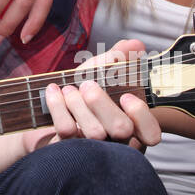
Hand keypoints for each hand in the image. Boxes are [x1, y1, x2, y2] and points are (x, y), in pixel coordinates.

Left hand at [29, 39, 160, 152]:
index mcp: (130, 125)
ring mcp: (92, 150)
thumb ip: (117, 59)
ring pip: (94, 131)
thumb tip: (136, 44)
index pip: (151, 133)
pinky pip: (67, 130)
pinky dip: (58, 105)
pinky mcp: (68, 150)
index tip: (126, 96)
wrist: (43, 112)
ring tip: (69, 89)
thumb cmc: (79, 94)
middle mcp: (115, 142)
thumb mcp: (98, 73)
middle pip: (121, 129)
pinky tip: (54, 92)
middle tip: (87, 86)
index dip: (141, 115)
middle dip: (102, 101)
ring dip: (77, 102)